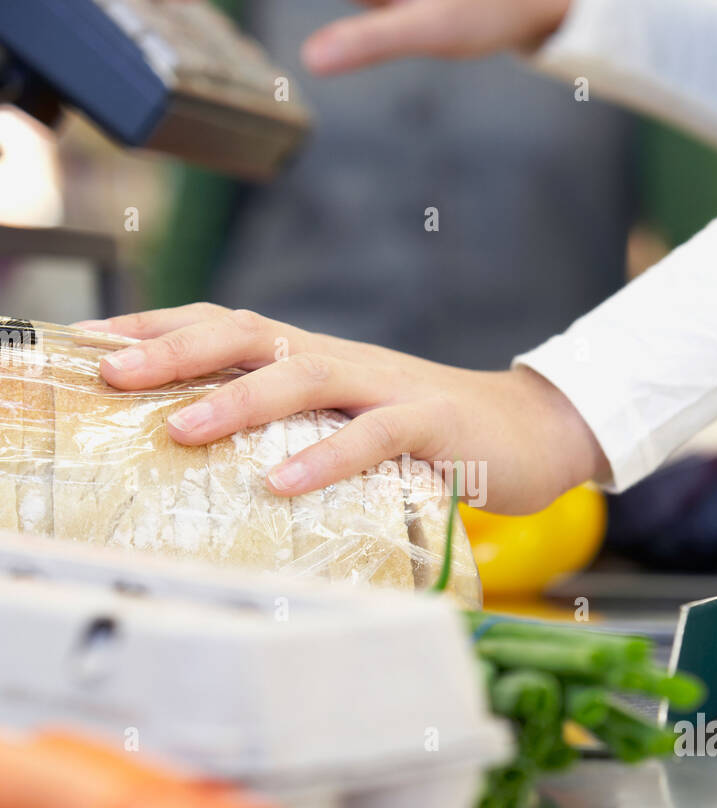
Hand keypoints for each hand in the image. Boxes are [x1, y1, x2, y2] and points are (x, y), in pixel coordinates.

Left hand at [81, 306, 606, 513]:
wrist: (534, 430)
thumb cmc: (429, 436)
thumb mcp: (349, 422)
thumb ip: (294, 427)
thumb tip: (210, 458)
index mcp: (316, 357)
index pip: (227, 325)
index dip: (159, 328)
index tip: (92, 345)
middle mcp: (343, 360)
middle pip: (250, 332)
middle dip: (175, 350)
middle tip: (111, 374)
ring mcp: (388, 386)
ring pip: (305, 375)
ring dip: (238, 399)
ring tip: (181, 429)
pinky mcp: (432, 425)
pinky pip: (375, 436)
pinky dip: (327, 457)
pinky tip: (284, 483)